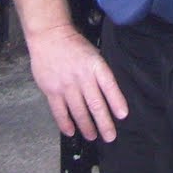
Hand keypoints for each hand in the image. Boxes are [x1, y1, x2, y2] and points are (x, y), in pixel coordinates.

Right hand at [26, 23, 129, 142]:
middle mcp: (82, 76)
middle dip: (104, 122)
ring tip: (92, 136)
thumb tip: (110, 95)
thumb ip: (99, 74)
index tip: (122, 115)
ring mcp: (66, 85)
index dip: (116, 101)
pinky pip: (60, 111)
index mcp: (95, 65)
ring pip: (79, 111)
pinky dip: (65, 123)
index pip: (109, 85)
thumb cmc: (74, 45)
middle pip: (95, 104)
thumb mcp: (93, 54)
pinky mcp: (52, 90)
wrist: (49, 35)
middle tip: (110, 136)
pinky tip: (71, 131)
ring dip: (86, 126)